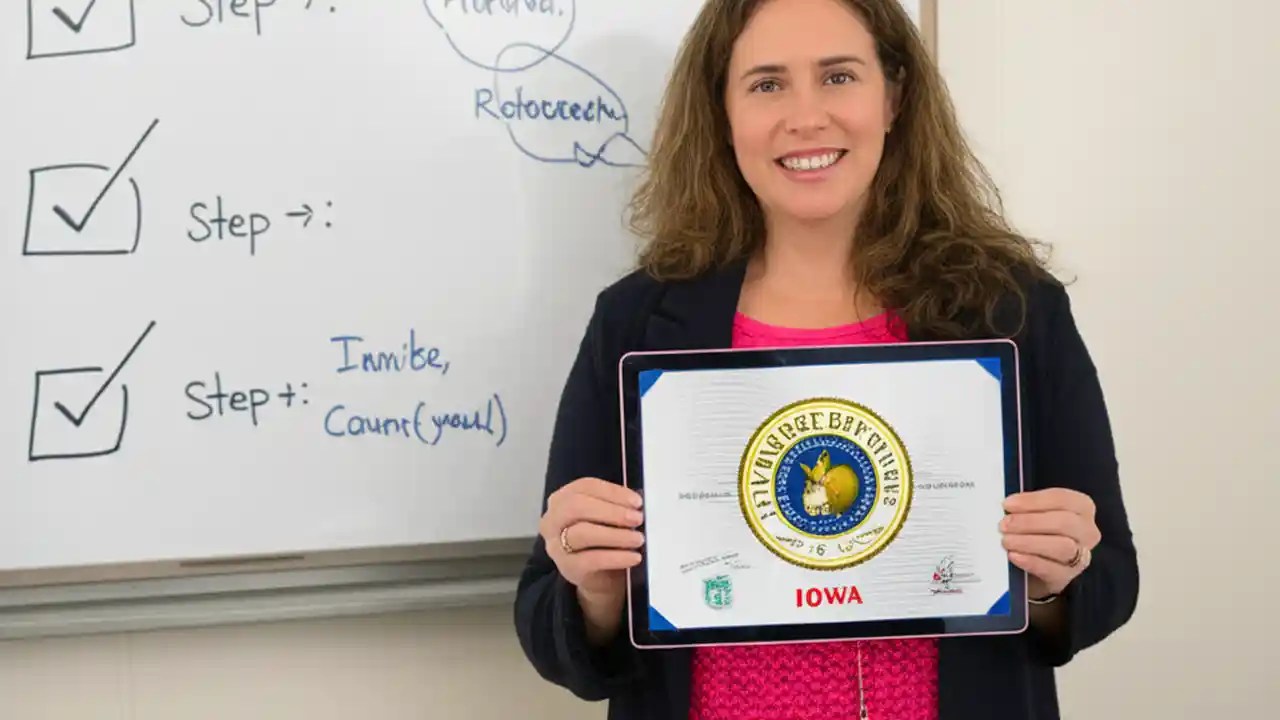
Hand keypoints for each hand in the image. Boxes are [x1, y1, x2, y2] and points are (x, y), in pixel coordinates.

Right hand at [539, 477, 644, 602]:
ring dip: (615, 534)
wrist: (600, 577)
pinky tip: (634, 557)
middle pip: (577, 506)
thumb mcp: (607, 518)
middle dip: (611, 511)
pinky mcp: (568, 567)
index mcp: (562, 499)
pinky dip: (616, 557)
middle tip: (637, 519)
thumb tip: (635, 504)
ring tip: (638, 539)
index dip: (612, 492)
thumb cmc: (603, 540)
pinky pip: (592, 560)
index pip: (585, 487)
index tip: (636, 501)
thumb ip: (617, 506)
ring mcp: (556, 545)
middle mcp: (553, 519)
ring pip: (582, 533)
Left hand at [1000, 488, 1100, 598]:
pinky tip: (1014, 556)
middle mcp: (1086, 531)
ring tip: (1007, 541)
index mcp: (1081, 507)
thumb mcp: (1033, 514)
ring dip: (1029, 542)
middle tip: (1004, 524)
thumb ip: (1024, 507)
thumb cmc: (1036, 532)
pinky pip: (1053, 570)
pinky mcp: (1067, 577)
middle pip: (1064, 523)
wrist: (1034, 568)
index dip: (1033, 501)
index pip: (1062, 499)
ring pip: (1062, 547)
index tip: (1008, 504)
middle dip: (1030, 522)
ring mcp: (1080, 556)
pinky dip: (1031, 561)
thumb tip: (1007, 505)